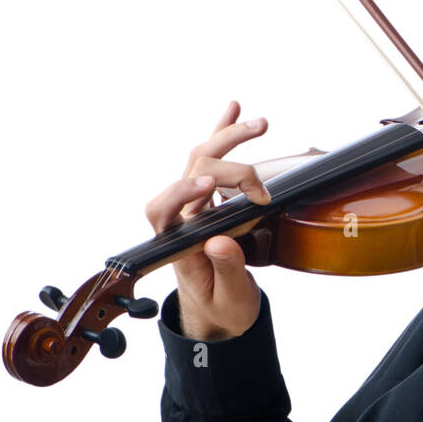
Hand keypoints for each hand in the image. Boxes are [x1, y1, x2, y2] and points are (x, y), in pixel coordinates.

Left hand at [144, 101, 271, 340]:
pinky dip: (223, 133)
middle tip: (259, 185)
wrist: (221, 310)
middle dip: (227, 167)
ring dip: (228, 137)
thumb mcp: (228, 299)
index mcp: (177, 245)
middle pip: (191, 172)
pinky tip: (234, 111)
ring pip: (202, 159)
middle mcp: (183, 218)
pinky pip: (214, 159)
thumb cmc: (222, 307)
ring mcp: (197, 204)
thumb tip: (220, 241)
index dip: (180, 192)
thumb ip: (225, 270)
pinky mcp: (214, 197)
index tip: (208, 189)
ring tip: (260, 124)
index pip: (162, 209)